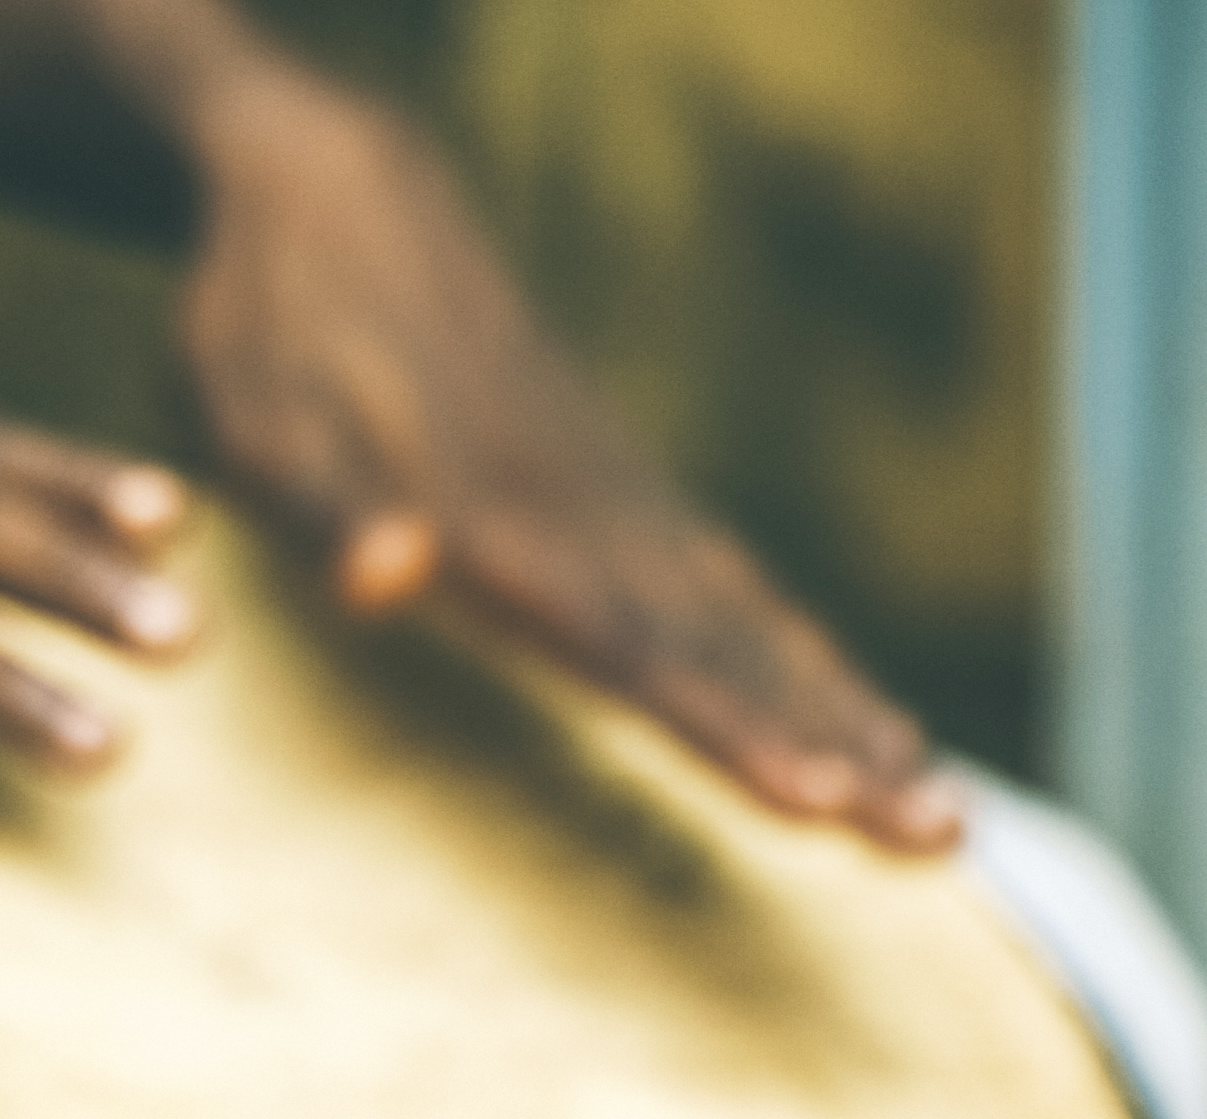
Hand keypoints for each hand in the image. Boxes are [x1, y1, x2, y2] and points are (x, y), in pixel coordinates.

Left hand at [172, 60, 958, 850]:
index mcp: (504, 524)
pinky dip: (806, 659)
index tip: (819, 800)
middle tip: (943, 839)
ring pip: (758, 627)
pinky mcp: (617, 488)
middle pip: (733, 654)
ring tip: (945, 813)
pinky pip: (737, 589)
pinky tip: (860, 713)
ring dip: (851, 719)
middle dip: (839, 749)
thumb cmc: (274, 326)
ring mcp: (614, 500)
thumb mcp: (262, 424)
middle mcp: (587, 518)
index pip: (635, 649)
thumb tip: (388, 575)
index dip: (727, 727)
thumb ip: (329, 509)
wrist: (334, 190)